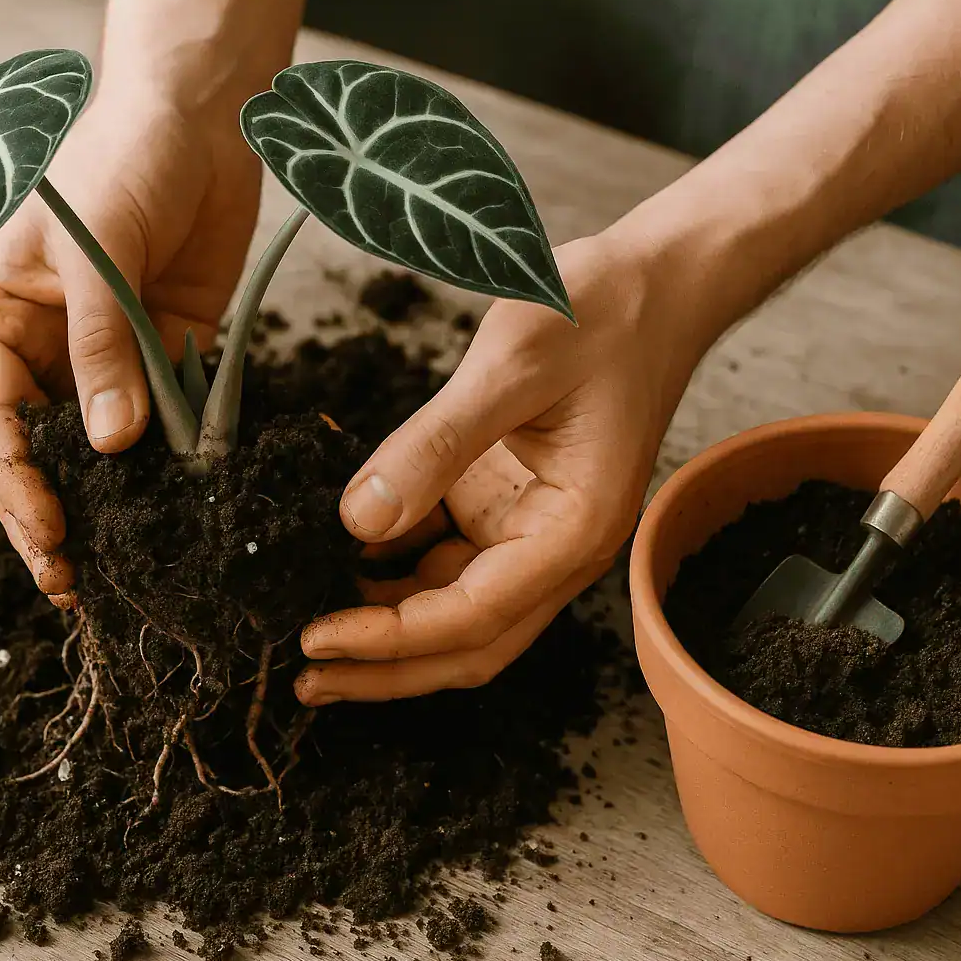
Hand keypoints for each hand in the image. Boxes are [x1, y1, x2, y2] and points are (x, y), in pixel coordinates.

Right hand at [0, 88, 262, 599]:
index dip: (17, 486)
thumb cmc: (120, 158)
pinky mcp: (165, 361)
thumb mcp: (93, 246)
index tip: (49, 536)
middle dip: (50, 519)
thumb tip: (112, 445)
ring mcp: (105, 361)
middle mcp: (43, 351)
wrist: (200, 119)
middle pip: (38, 454)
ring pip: (98, 455)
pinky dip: (166, 473)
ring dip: (107, 511)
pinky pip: (162, 428)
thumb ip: (100, 343)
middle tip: (71, 584)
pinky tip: (174, 517)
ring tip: (120, 574)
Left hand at [293, 234, 705, 704]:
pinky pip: (444, 557)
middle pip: (463, 642)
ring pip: (449, 608)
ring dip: (383, 624)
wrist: (657, 281)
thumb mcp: (510, 365)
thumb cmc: (603, 312)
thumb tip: (359, 521)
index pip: (469, 617)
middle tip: (303, 679)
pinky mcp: (505, 503)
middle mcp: (555, 547)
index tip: (317, 639)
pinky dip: (392, 569)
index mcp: (574, 531)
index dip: (388, 639)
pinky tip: (338, 559)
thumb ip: (434, 446)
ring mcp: (530, 530)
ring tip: (305, 626)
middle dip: (383, 668)